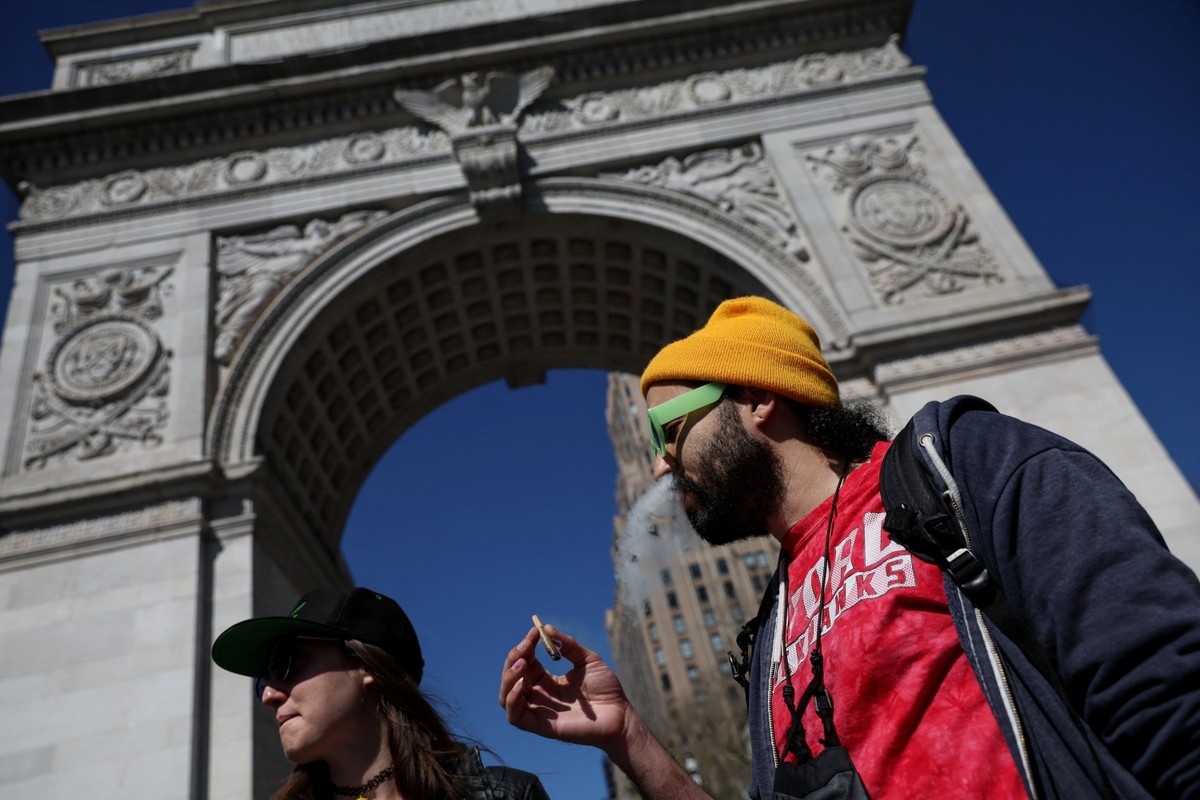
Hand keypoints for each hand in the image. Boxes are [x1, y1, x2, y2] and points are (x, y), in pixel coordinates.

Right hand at [499, 623, 632, 752]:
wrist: (620, 714)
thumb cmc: (607, 689)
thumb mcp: (587, 659)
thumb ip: (568, 645)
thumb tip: (546, 627)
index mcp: (548, 682)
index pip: (525, 663)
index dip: (526, 647)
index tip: (534, 632)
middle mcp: (540, 696)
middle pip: (512, 678)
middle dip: (514, 658)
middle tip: (527, 645)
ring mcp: (539, 712)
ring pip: (506, 697)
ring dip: (508, 678)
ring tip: (522, 662)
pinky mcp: (541, 727)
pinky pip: (516, 717)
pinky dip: (512, 700)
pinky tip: (522, 685)